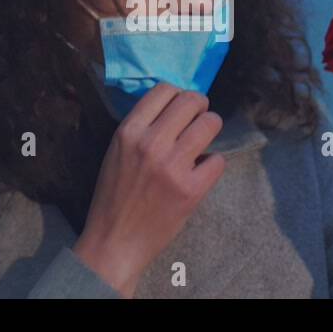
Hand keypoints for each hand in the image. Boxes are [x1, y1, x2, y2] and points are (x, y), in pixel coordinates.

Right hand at [72, 83, 225, 297]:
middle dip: (200, 107)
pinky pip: (218, 160)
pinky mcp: (192, 189)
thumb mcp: (116, 151)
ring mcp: (173, 166)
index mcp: (129, 131)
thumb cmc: (114, 196)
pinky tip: (201, 172)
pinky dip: (213, 164)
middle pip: (192, 101)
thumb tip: (174, 108)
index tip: (182, 107)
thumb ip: (141, 128)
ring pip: (211, 124)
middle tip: (199, 119)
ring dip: (211, 129)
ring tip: (204, 141)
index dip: (179, 95)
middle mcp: (151, 143)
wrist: (114, 242)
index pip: (165, 89)